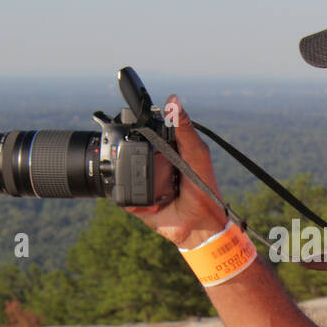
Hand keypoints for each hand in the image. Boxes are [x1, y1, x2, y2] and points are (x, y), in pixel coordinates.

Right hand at [120, 95, 228, 247]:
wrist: (201, 226)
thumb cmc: (204, 189)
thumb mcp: (197, 154)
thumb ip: (185, 129)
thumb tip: (173, 100)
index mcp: (167, 150)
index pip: (147, 133)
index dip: (137, 125)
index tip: (128, 117)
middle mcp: (153, 166)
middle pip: (130, 151)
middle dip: (123, 150)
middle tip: (129, 151)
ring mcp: (143, 184)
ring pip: (122, 173)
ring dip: (124, 174)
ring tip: (150, 182)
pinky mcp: (136, 203)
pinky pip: (123, 197)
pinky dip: (126, 197)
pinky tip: (145, 200)